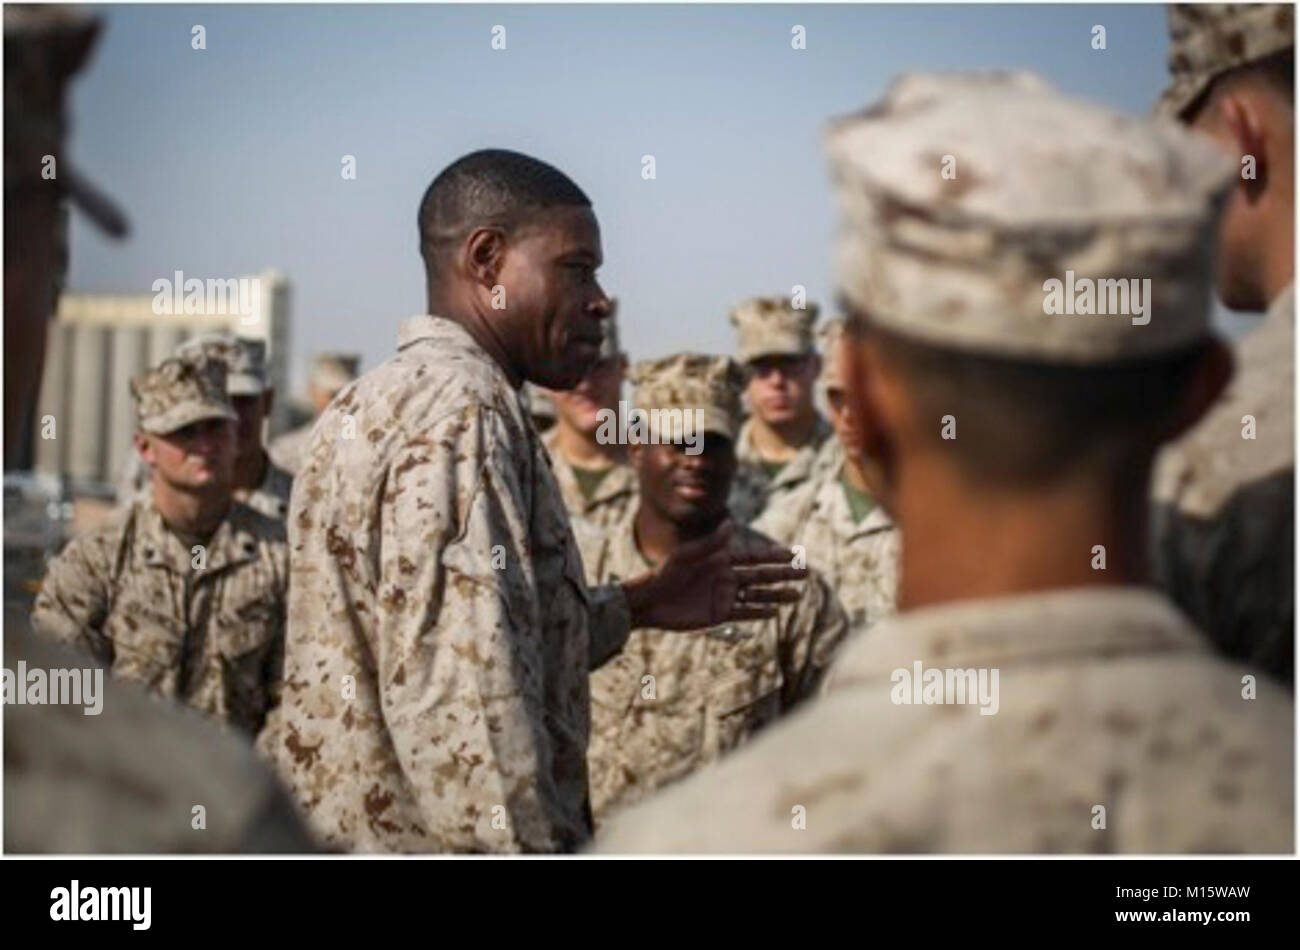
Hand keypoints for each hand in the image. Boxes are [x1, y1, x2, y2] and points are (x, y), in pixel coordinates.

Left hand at [622, 519, 806, 629]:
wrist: (650, 601)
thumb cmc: (665, 574)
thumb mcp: (686, 555)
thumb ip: (710, 543)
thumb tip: (730, 524)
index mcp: (721, 560)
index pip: (754, 558)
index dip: (774, 556)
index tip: (794, 553)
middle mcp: (726, 577)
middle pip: (761, 576)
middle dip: (784, 574)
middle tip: (807, 573)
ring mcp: (723, 596)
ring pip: (757, 596)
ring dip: (777, 595)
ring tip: (798, 595)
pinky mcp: (718, 614)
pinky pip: (743, 613)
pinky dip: (759, 612)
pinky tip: (774, 612)